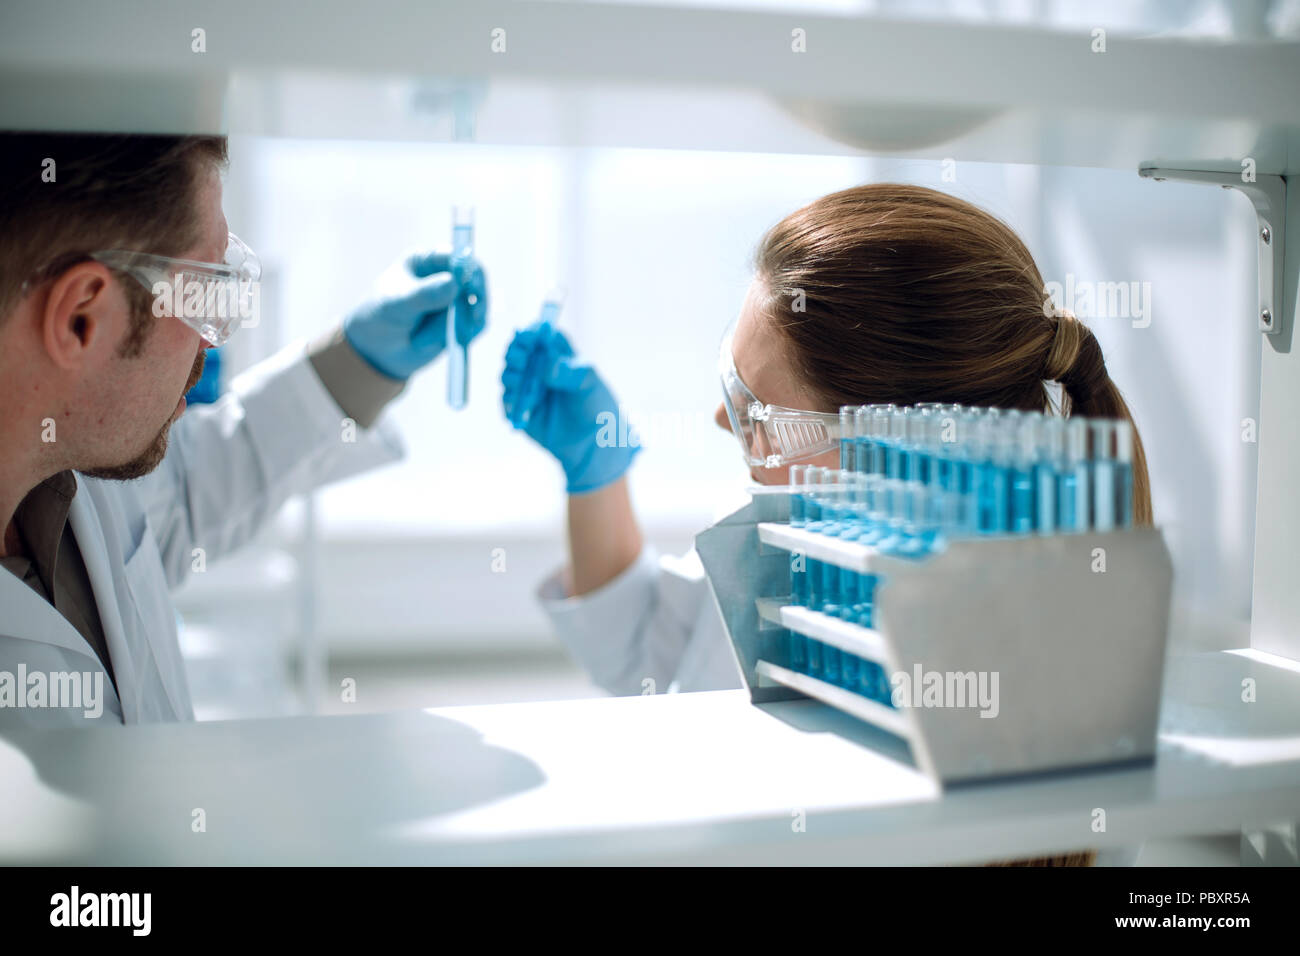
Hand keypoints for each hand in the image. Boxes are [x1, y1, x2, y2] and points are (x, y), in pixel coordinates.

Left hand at [343, 251, 487, 379]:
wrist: (378, 349)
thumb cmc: (381, 317)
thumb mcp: (397, 304)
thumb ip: (424, 294)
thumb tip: (453, 282)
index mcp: (426, 261)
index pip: (456, 256)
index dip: (467, 268)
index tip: (468, 286)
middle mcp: (445, 276)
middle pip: (475, 278)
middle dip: (476, 296)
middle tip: (475, 314)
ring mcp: (455, 299)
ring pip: (476, 304)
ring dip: (466, 321)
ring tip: (451, 335)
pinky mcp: (461, 321)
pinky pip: (477, 324)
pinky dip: (470, 332)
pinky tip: (458, 340)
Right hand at [501, 321, 639, 493]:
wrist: (593, 443)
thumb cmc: (597, 407)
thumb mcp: (589, 383)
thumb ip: (570, 372)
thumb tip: (548, 365)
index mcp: (558, 355)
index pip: (540, 334)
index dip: (533, 332)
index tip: (531, 336)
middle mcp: (539, 368)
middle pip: (518, 351)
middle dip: (516, 351)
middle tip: (523, 357)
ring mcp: (528, 388)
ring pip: (508, 373)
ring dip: (511, 372)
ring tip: (521, 378)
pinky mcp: (520, 409)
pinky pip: (507, 399)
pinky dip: (510, 397)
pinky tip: (519, 400)